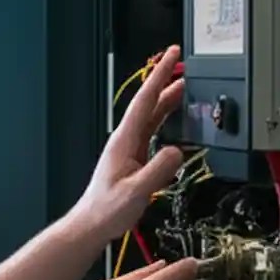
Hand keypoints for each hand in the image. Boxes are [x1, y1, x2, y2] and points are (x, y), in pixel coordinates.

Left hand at [77, 46, 186, 239]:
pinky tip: (176, 119)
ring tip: (185, 87)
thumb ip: (157, 171)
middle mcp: (126, 139)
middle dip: (164, 80)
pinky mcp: (134, 157)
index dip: (159, 75)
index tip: (172, 56)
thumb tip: (177, 151)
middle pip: (149, 103)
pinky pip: (153, 131)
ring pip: (152, 116)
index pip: (145, 100)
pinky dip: (166, 119)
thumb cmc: (108, 209)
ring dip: (167, 99)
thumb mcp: (136, 191)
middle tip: (182, 63)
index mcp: (124, 140)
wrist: (93, 223)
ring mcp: (130, 147)